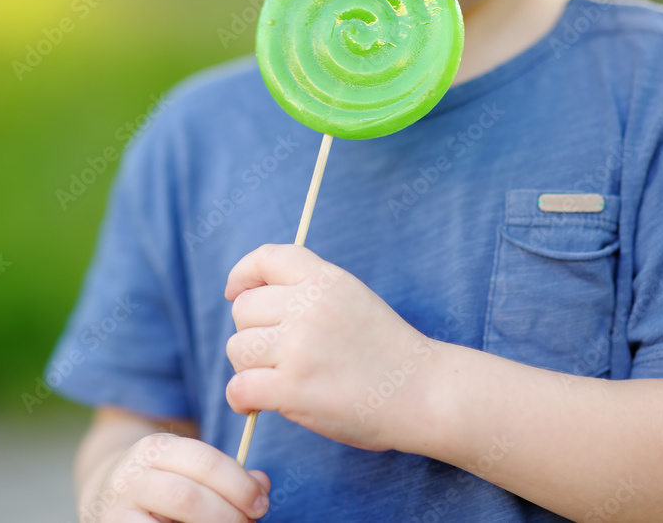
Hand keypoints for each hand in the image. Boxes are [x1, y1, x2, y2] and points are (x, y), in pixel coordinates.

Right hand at [81, 433, 269, 521]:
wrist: (106, 495)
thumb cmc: (164, 484)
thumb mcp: (190, 468)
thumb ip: (227, 474)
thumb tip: (262, 484)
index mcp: (157, 448)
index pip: (205, 462)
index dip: (239, 485)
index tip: (261, 503)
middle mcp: (134, 474)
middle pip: (189, 496)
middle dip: (228, 514)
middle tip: (251, 522)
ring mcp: (118, 507)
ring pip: (173, 519)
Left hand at [224, 244, 431, 451]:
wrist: (426, 393)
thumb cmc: (387, 352)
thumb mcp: (352, 299)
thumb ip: (309, 291)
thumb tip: (246, 296)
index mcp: (326, 280)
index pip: (266, 258)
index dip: (243, 274)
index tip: (237, 292)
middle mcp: (310, 306)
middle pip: (244, 309)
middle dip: (252, 333)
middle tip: (276, 356)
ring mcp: (300, 347)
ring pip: (237, 348)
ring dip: (249, 368)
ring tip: (275, 380)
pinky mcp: (294, 388)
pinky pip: (239, 387)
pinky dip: (242, 399)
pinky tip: (257, 404)